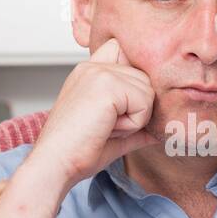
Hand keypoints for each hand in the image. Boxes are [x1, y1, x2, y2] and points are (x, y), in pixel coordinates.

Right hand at [28, 38, 156, 191]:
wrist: (55, 164)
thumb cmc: (77, 152)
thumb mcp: (114, 135)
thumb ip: (137, 126)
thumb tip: (161, 130)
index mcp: (89, 73)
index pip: (125, 53)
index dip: (132, 77)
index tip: (118, 105)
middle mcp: (93, 67)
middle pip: (145, 78)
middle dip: (135, 108)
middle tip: (107, 126)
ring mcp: (99, 72)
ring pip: (148, 91)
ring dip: (135, 118)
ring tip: (106, 127)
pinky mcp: (107, 85)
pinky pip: (145, 103)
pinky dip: (133, 124)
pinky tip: (107, 129)